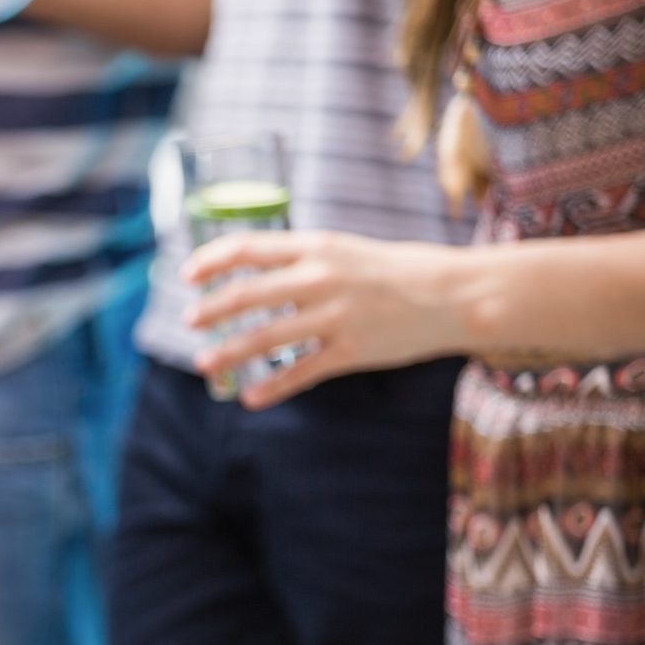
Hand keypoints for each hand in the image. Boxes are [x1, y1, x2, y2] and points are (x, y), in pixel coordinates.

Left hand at [184, 230, 466, 409]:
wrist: (456, 295)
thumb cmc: (400, 270)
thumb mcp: (348, 250)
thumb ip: (305, 259)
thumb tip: (259, 272)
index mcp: (317, 247)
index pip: (248, 247)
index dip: (211, 260)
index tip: (188, 274)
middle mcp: (320, 278)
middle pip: (246, 294)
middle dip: (210, 310)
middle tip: (189, 320)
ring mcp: (334, 316)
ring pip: (264, 337)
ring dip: (228, 352)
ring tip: (204, 363)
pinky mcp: (350, 351)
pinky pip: (299, 373)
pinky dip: (270, 388)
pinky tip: (248, 398)